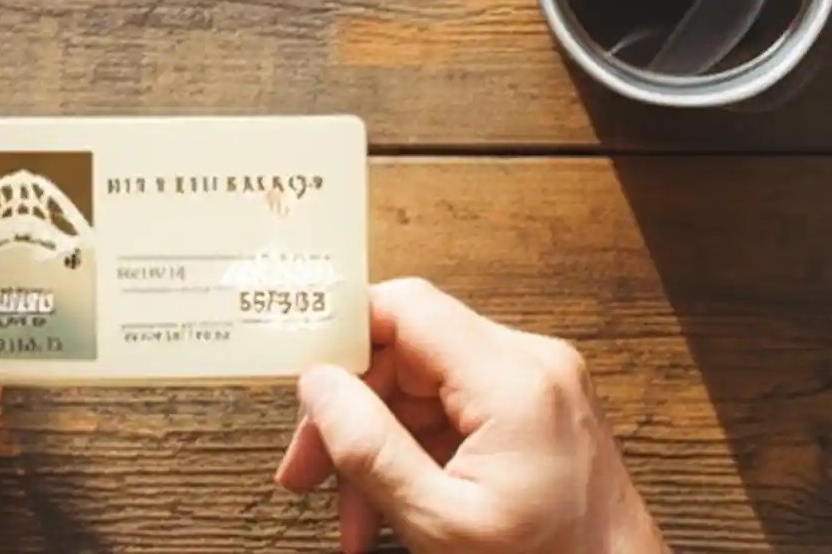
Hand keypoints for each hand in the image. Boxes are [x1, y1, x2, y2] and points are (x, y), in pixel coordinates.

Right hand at [275, 278, 666, 553]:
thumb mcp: (443, 523)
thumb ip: (372, 449)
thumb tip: (318, 385)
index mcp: (514, 381)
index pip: (405, 308)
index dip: (341, 332)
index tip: (297, 373)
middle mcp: (529, 366)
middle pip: (403, 353)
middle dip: (349, 414)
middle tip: (305, 470)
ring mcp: (534, 386)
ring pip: (418, 388)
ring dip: (375, 446)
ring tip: (352, 518)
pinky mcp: (531, 410)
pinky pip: (448, 414)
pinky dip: (412, 456)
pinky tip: (388, 508)